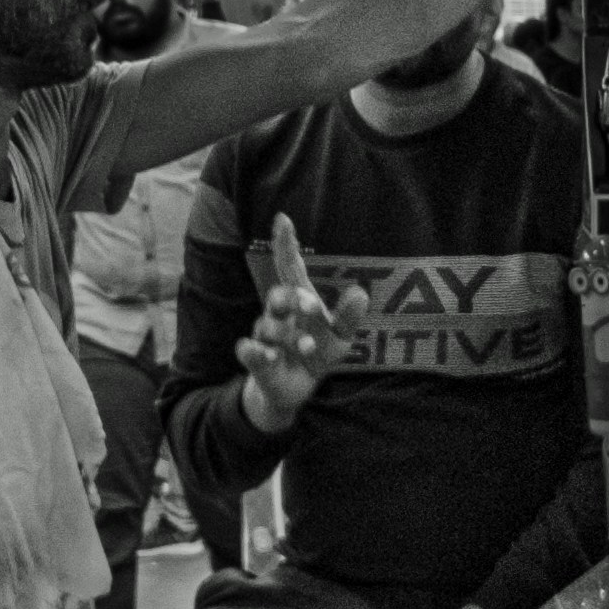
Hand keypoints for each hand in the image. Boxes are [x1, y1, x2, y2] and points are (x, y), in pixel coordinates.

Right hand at [237, 216, 370, 433]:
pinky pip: (248, 349)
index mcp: (299, 301)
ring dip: (290, 335)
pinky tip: (271, 355)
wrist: (296, 389)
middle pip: (278, 295)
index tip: (283, 219)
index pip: (289, 267)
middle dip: (292, 299)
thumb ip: (348, 317)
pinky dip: (256, 351)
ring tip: (309, 346)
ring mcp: (265, 336)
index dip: (285, 244)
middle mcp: (278, 314)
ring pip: (267, 324)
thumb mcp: (340, 338)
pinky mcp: (256, 359)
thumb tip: (360, 293)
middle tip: (312, 307)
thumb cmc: (317, 353)